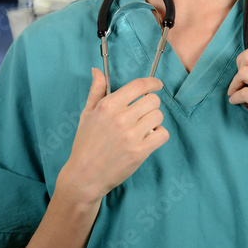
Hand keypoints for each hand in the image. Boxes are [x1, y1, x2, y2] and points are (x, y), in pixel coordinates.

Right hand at [58, 69, 168, 203]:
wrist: (84, 176)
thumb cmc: (85, 145)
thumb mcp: (86, 114)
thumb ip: (96, 91)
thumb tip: (97, 71)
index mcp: (107, 106)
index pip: (138, 86)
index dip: (152, 83)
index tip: (156, 85)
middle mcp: (120, 118)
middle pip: (153, 100)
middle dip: (150, 105)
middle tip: (143, 113)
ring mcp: (131, 136)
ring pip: (159, 116)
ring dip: (154, 121)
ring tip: (143, 128)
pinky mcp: (140, 152)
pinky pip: (162, 134)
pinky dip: (158, 136)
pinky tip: (147, 139)